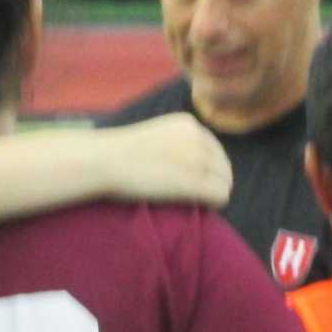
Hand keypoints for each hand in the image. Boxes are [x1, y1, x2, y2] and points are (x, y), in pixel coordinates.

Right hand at [101, 113, 233, 208]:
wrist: (106, 161)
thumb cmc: (118, 152)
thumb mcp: (156, 137)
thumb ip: (176, 144)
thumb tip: (186, 164)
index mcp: (189, 124)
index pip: (215, 149)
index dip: (209, 169)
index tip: (196, 182)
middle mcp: (199, 137)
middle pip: (223, 166)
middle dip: (215, 182)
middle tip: (198, 196)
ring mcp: (199, 159)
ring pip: (225, 182)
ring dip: (214, 194)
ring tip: (198, 203)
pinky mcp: (195, 181)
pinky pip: (221, 195)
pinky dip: (215, 204)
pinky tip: (202, 207)